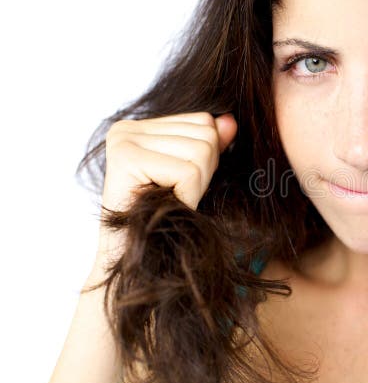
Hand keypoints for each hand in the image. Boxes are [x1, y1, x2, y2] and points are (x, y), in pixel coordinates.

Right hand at [95, 111, 237, 268]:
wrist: (134, 262)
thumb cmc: (165, 218)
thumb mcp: (194, 177)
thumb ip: (211, 145)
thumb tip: (230, 120)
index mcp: (139, 127)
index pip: (204, 121)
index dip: (205, 160)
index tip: (176, 184)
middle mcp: (125, 128)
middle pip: (205, 134)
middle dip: (202, 173)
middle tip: (171, 195)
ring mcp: (122, 141)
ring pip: (201, 152)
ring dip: (194, 187)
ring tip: (165, 200)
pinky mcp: (125, 159)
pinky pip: (188, 172)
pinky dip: (186, 196)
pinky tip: (162, 206)